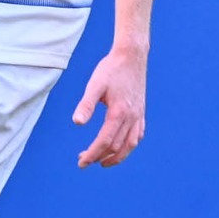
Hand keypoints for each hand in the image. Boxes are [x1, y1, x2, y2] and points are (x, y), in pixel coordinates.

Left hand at [72, 43, 147, 167]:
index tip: (81, 162)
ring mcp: (139, 114)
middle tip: (84, 160)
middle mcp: (131, 117)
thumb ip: (86, 104)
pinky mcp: (141, 110)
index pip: (105, 142)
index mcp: (119, 113)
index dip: (92, 154)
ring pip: (130, 144)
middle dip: (100, 157)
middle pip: (116, 147)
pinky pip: (138, 135)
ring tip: (103, 161)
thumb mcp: (95, 85)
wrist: (132, 55)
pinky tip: (121, 146)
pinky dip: (129, 145)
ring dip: (117, 156)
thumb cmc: (111, 68)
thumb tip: (77, 123)